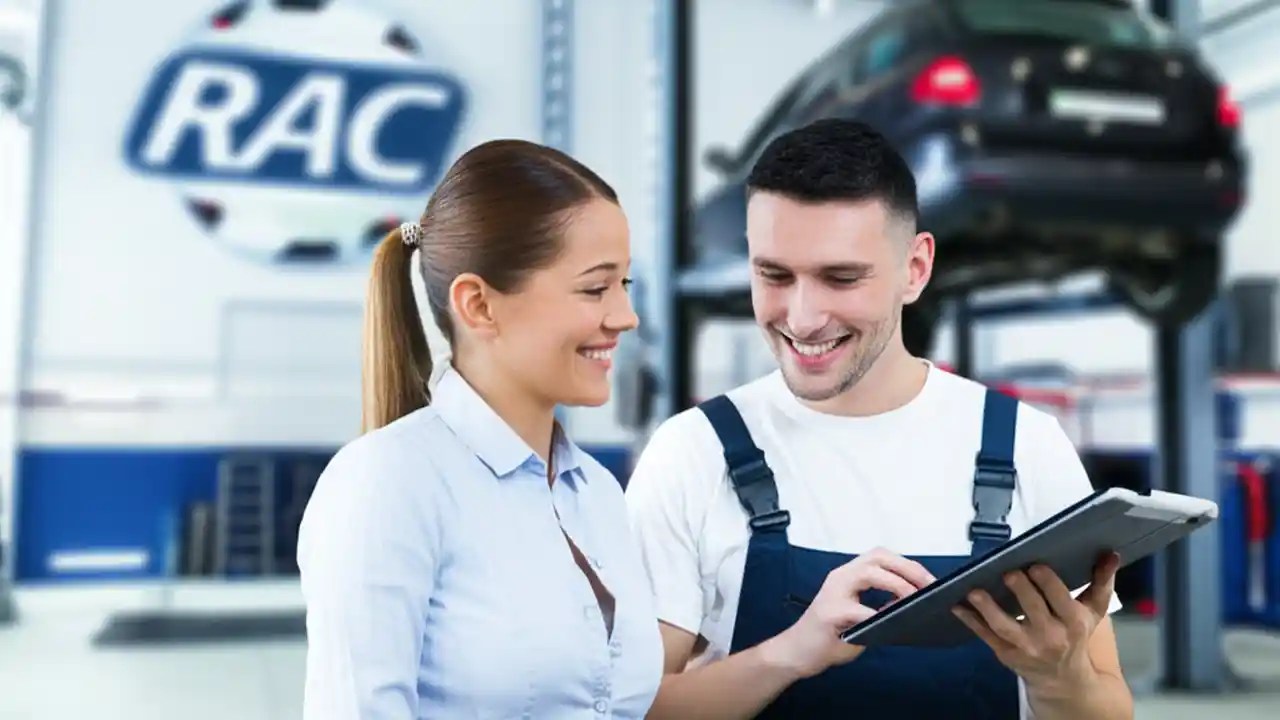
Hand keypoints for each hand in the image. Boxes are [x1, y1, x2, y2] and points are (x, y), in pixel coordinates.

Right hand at [763, 547, 935, 679]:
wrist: (795, 653)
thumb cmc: (829, 635)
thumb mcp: (861, 617)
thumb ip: (881, 607)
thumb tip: (913, 605)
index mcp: (850, 576)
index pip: (884, 557)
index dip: (909, 565)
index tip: (931, 581)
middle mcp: (841, 577)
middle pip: (879, 557)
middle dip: (908, 569)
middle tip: (928, 586)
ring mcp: (833, 592)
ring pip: (868, 572)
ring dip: (896, 584)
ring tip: (912, 598)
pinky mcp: (828, 613)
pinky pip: (856, 609)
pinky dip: (874, 613)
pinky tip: (885, 621)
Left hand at [952, 552, 1120, 694]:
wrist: (1064, 680)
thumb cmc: (1076, 636)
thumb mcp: (1093, 611)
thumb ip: (1101, 582)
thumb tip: (1111, 554)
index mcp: (1073, 621)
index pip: (1060, 599)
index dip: (1047, 583)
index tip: (1035, 566)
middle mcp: (1050, 636)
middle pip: (1032, 610)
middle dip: (1020, 590)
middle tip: (1008, 573)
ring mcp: (1026, 647)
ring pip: (1004, 626)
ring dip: (988, 608)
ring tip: (975, 591)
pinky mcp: (1006, 654)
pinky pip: (986, 636)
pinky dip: (970, 621)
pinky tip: (957, 605)